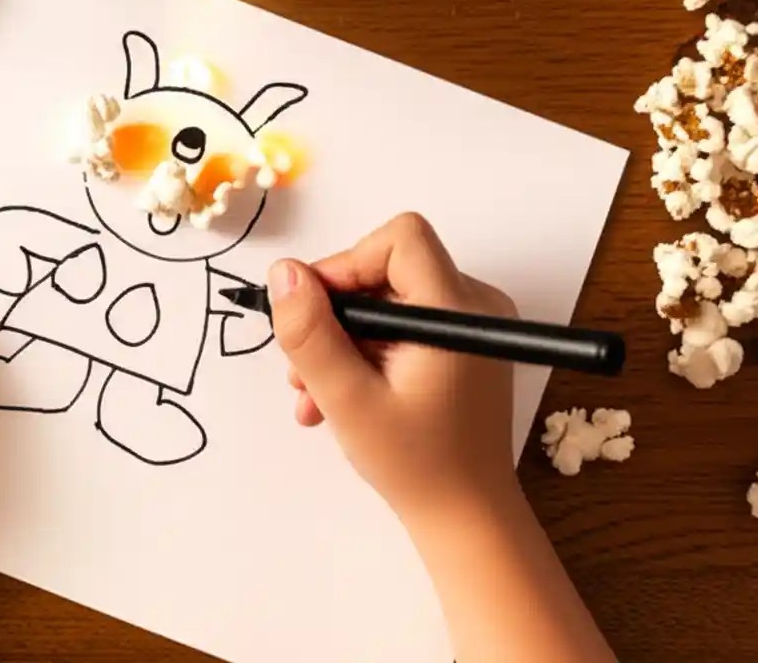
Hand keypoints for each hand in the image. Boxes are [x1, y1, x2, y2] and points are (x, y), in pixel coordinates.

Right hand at [268, 212, 517, 517]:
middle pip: (385, 272)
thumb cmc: (416, 465)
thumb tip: (283, 274)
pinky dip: (363, 354)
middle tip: (301, 369)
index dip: (347, 264)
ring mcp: (469, 327)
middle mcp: (474, 307)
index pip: (399, 240)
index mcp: (458, 312)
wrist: (466, 517)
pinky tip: (337, 399)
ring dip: (340, 343)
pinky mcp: (460, 347)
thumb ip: (311, 333)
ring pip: (385, 302)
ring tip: (313, 397)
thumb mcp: (347, 399)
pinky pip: (399, 327)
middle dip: (333, 316)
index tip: (314, 311)